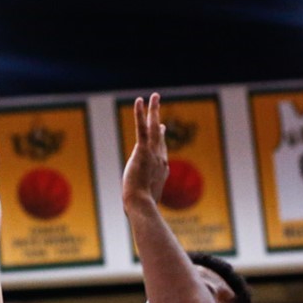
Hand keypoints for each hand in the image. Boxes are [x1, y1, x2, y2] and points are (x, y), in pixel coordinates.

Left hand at [122, 93, 168, 207]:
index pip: (162, 149)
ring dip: (154, 109)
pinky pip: (142, 128)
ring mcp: (153, 153)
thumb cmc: (142, 206)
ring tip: (154, 95)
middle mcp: (161, 158)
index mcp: (162, 169)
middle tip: (157, 103)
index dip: (162, 136)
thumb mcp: (148, 198)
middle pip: (160, 134)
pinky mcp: (143, 151)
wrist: (141, 204)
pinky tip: (139, 101)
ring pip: (154, 127)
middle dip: (159, 117)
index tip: (163, 127)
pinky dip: (141, 113)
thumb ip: (148, 194)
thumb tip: (146, 206)